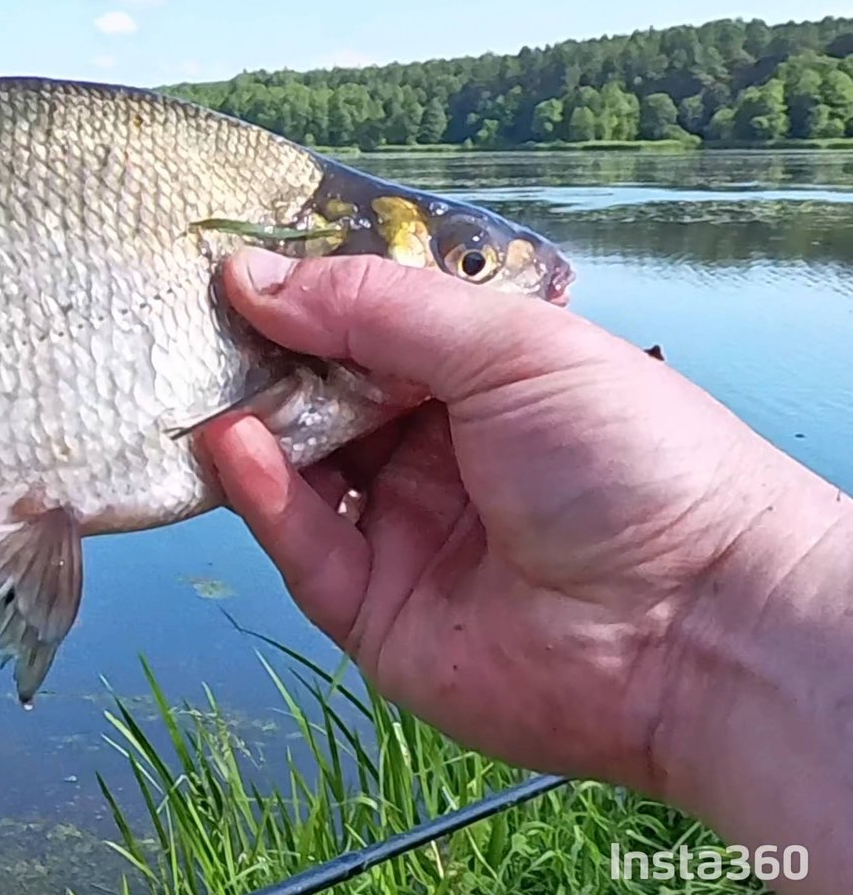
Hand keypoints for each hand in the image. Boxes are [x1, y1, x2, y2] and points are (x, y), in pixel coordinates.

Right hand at [196, 247, 849, 792]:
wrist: (700, 627)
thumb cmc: (635, 461)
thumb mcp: (509, 347)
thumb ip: (374, 308)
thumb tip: (248, 274)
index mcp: (476, 378)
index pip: (363, 327)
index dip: (300, 298)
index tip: (232, 266)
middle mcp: (432, 451)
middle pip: (315, 398)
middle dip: (259, 360)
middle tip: (194, 323)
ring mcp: (399, 532)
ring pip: (293, 473)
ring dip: (247, 425)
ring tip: (204, 384)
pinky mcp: (372, 613)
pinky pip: (300, 548)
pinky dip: (262, 495)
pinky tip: (239, 444)